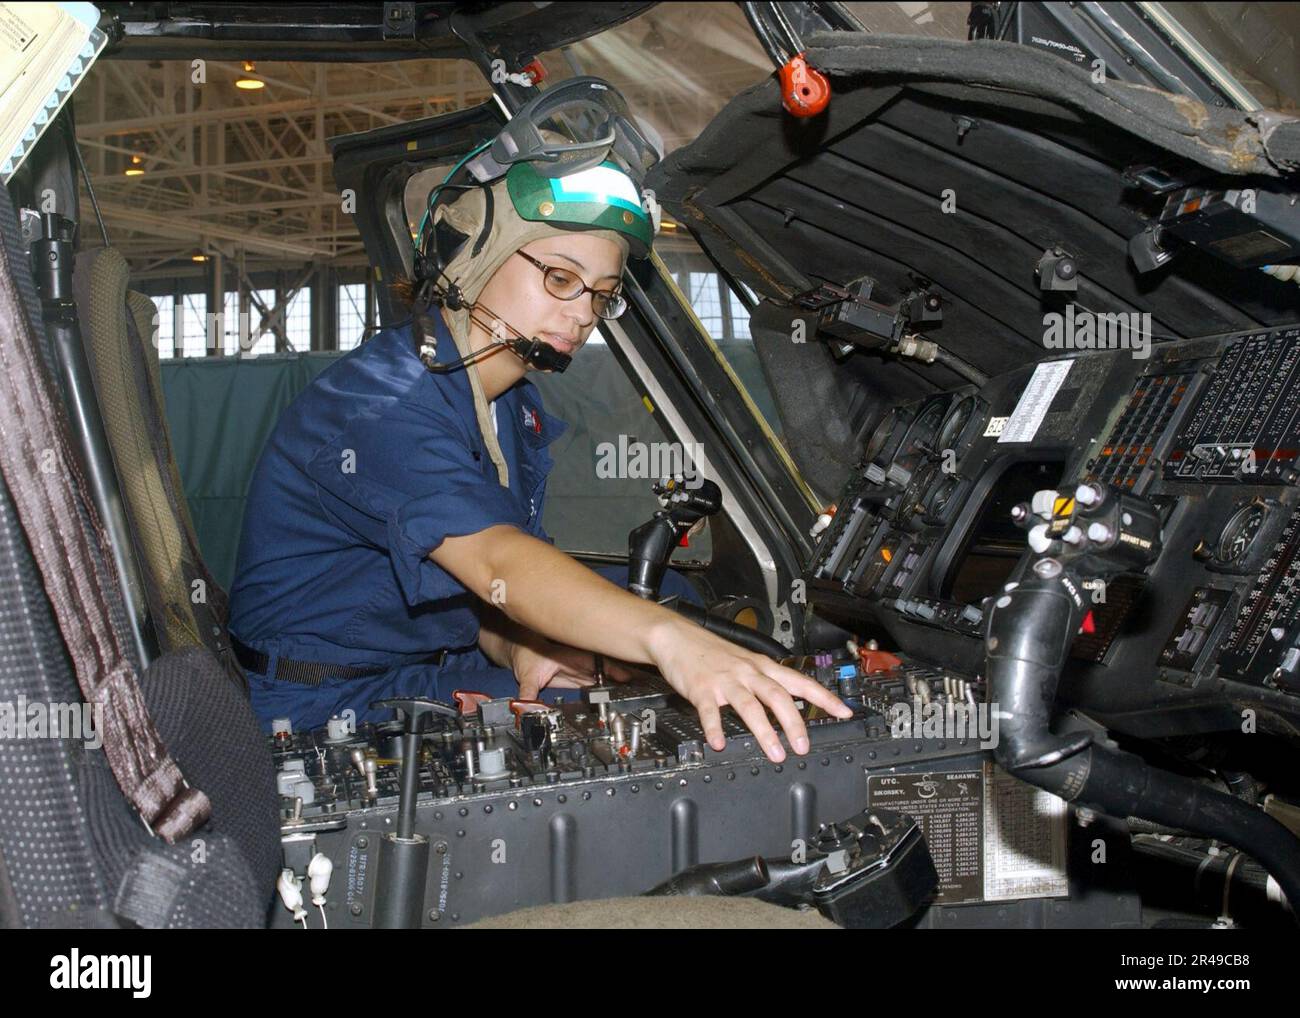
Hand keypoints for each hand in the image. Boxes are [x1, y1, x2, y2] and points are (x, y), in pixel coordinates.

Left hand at [510, 634, 633, 699]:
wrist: (521, 653)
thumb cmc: (526, 655)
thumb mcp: (527, 676)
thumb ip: (528, 694)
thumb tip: (527, 710)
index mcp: (574, 656)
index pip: (600, 661)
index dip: (616, 668)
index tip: (628, 677)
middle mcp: (582, 663)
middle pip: (609, 669)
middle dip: (626, 677)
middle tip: (641, 688)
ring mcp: (583, 671)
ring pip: (607, 677)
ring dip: (620, 684)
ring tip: (637, 693)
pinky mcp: (581, 679)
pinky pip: (599, 684)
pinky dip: (610, 689)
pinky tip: (621, 697)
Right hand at [647, 618, 852, 763]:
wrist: (677, 637)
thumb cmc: (712, 652)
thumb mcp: (746, 662)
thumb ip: (765, 681)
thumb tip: (788, 704)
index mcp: (762, 667)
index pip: (800, 682)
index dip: (824, 697)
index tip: (844, 712)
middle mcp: (748, 673)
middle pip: (778, 696)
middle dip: (794, 723)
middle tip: (803, 746)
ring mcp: (725, 681)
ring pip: (750, 706)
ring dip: (764, 731)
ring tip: (774, 753)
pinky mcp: (702, 689)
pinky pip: (711, 712)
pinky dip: (715, 728)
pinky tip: (719, 743)